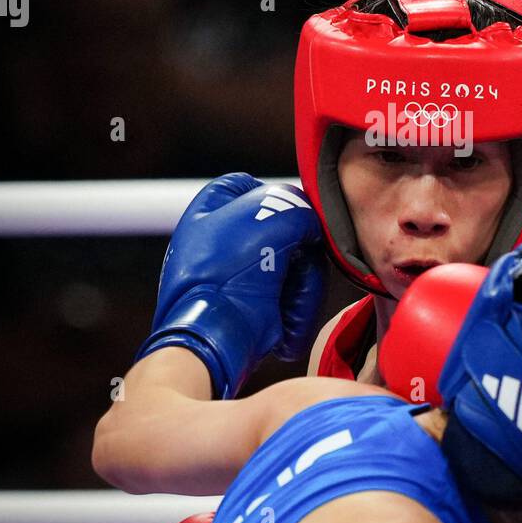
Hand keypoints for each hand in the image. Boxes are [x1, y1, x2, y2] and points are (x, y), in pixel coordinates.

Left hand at [133, 173, 326, 396]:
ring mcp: (234, 278)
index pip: (245, 186)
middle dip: (300, 254)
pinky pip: (284, 302)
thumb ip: (302, 208)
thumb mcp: (274, 217)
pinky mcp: (249, 309)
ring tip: (293, 306)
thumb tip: (313, 228)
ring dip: (302, 290)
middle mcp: (218, 244)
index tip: (296, 212)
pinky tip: (288, 327)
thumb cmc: (230, 271)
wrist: (212, 337)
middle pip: (279, 233)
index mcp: (208, 212)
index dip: (276, 195)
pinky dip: (293, 315)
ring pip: (288, 270)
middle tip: (305, 263)